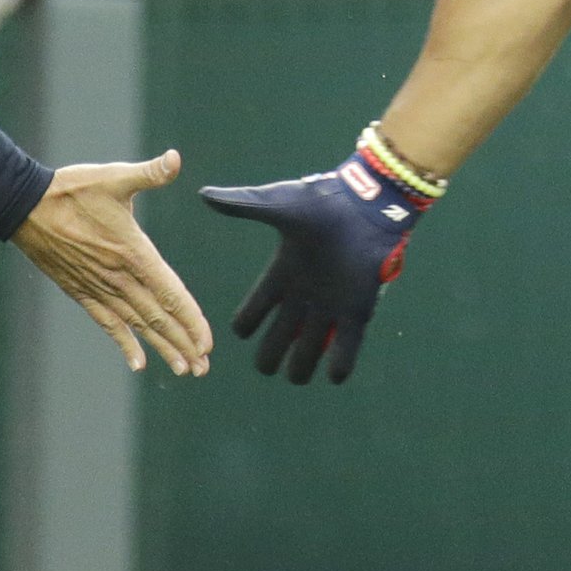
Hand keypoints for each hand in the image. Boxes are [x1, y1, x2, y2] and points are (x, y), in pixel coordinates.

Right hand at [13, 152, 214, 376]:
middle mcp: (119, 277)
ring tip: (184, 369)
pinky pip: (107, 323)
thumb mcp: (114, 177)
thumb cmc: (72, 189)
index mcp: (133, 252)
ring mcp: (98, 287)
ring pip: (137, 325)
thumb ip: (149, 173)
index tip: (207, 342)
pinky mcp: (80, 291)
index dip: (190, 319)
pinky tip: (138, 363)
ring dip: (162, 348)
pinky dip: (124, 343)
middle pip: (158, 317)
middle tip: (204, 368)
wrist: (24, 205)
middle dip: (183, 343)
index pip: (170, 293)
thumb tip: (174, 158)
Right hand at [199, 145, 432, 384]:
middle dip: (271, 356)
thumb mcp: (279, 204)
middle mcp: (303, 295)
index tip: (241, 332)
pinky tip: (333, 376)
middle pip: (278, 339)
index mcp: (282, 275)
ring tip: (296, 375)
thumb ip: (243, 205)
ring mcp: (330, 305)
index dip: (245, 325)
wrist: (366, 204)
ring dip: (302, 366)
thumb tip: (204, 195)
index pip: (254, 311)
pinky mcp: (357, 310)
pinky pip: (347, 347)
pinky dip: (340, 365)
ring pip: (310, 349)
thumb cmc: (323, 201)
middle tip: (268, 366)